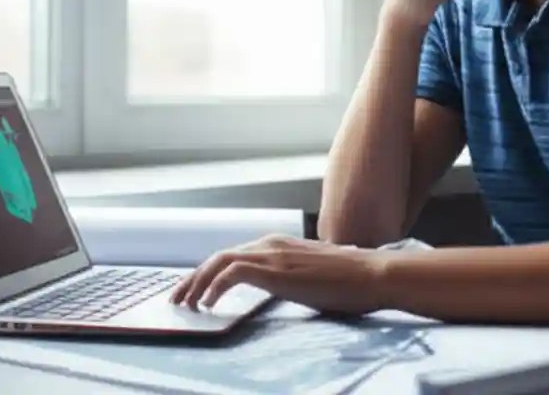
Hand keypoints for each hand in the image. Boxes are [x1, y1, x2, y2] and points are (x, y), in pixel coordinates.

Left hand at [169, 235, 389, 315]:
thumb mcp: (312, 274)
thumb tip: (287, 285)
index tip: (194, 293)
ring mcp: (272, 254)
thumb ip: (293, 275)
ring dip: (196, 284)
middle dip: (192, 278)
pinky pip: (232, 273)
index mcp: (277, 243)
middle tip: (177, 299)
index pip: (231, 256)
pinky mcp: (276, 269)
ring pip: (218, 261)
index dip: (207, 274)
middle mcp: (269, 243)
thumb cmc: (350, 279)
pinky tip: (208, 304)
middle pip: (218, 256)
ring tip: (185, 305)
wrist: (371, 274)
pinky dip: (215, 287)